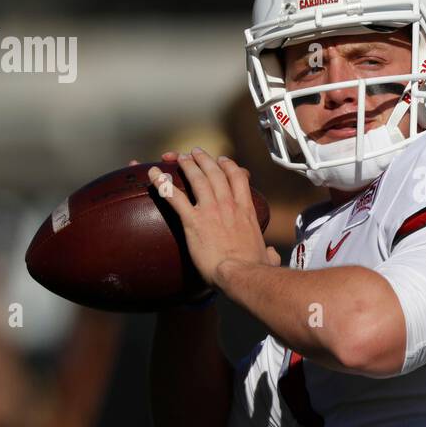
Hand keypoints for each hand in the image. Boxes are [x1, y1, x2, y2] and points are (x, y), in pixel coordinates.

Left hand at [142, 149, 278, 288]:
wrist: (241, 273)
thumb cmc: (254, 268)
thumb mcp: (268, 256)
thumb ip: (270, 252)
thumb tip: (272, 254)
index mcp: (246, 211)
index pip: (239, 179)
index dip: (229, 166)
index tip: (222, 161)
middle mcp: (229, 205)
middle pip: (216, 173)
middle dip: (205, 160)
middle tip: (195, 152)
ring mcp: (211, 210)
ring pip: (198, 178)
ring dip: (187, 165)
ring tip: (179, 157)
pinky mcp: (193, 221)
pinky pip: (175, 197)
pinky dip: (162, 184)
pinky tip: (153, 175)